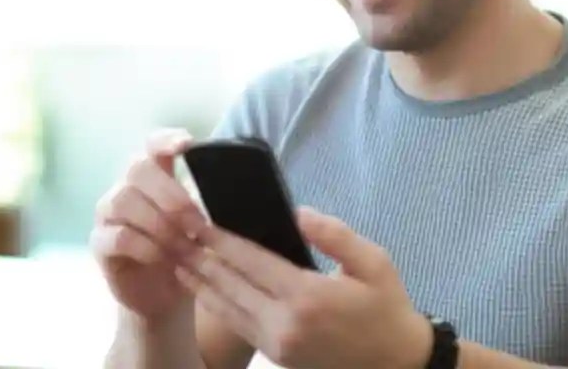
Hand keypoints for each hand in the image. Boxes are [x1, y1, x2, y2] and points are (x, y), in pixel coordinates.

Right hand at [90, 129, 207, 321]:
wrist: (166, 296)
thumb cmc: (186, 251)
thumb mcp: (201, 224)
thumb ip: (206, 202)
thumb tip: (228, 190)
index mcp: (154, 176)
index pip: (152, 144)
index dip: (166, 139)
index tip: (187, 145)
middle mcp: (126, 188)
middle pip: (137, 168)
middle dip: (170, 194)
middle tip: (197, 223)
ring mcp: (108, 214)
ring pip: (123, 200)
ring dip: (158, 222)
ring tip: (183, 245)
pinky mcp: (100, 244)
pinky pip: (116, 235)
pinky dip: (144, 246)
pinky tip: (163, 258)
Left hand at [175, 207, 433, 368]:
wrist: (394, 363)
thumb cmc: (386, 307)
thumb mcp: (374, 263)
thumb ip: (335, 235)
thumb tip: (297, 213)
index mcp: (306, 297)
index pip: (250, 262)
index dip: (219, 240)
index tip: (197, 219)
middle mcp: (284, 323)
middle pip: (228, 284)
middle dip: (199, 256)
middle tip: (173, 232)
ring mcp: (276, 344)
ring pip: (225, 308)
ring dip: (198, 281)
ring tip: (175, 256)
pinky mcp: (275, 356)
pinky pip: (236, 324)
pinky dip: (213, 302)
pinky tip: (201, 285)